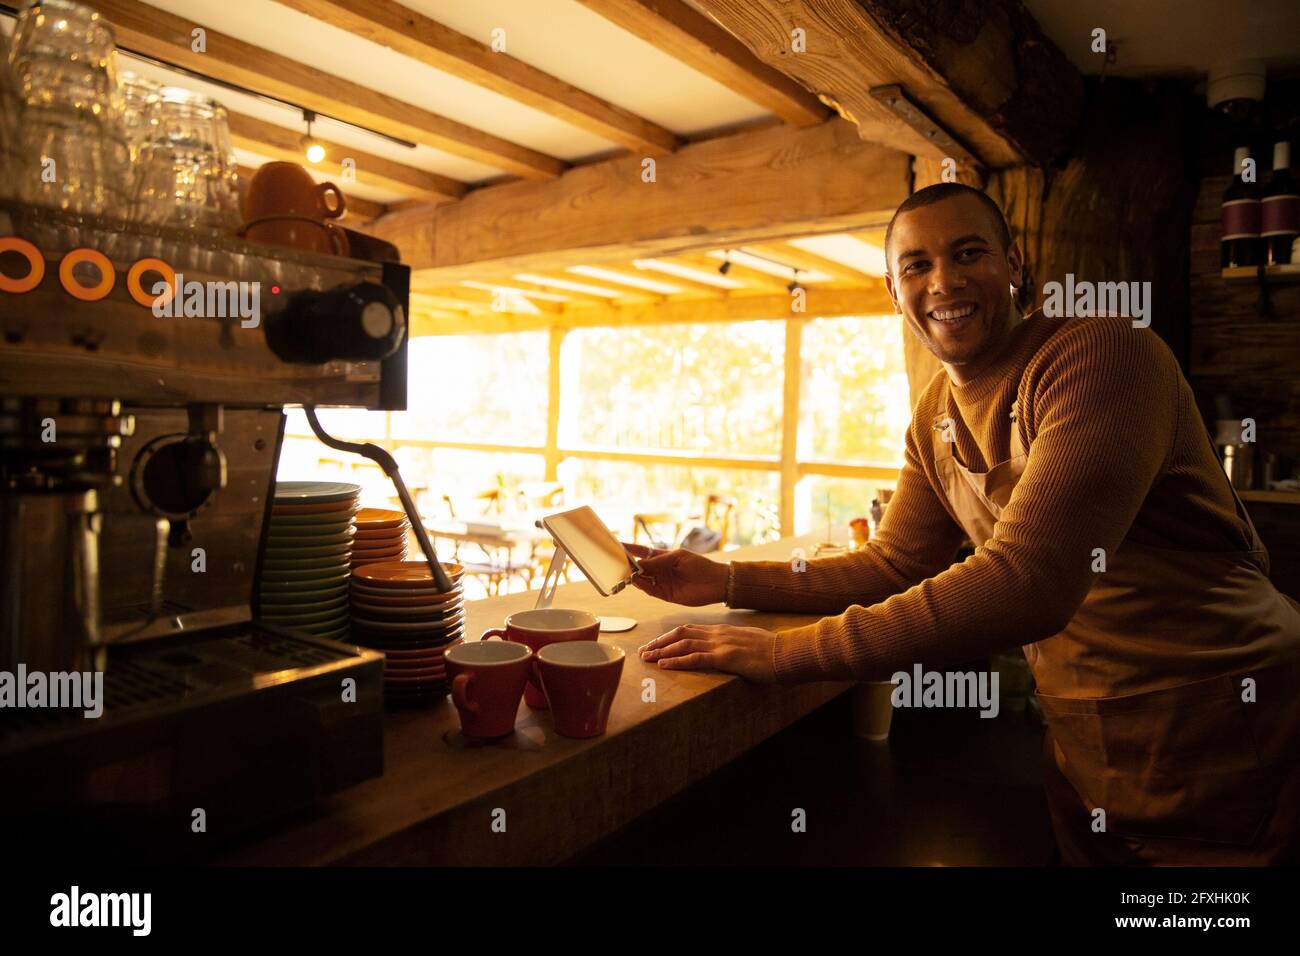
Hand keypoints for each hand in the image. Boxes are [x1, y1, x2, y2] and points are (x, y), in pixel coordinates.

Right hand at [622, 542, 728, 606]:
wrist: (716, 583)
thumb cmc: (700, 565)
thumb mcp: (678, 558)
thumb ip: (658, 562)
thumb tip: (638, 564)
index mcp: (663, 557)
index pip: (642, 552)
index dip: (630, 549)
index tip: (616, 545)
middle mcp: (660, 570)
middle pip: (639, 567)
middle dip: (628, 564)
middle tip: (615, 562)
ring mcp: (661, 582)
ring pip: (642, 579)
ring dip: (632, 576)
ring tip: (622, 572)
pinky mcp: (665, 595)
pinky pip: (650, 590)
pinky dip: (641, 586)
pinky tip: (634, 581)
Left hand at [638, 623, 777, 682]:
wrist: (788, 652)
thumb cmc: (772, 651)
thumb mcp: (748, 643)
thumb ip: (732, 644)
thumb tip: (724, 651)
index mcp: (722, 630)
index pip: (688, 629)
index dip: (669, 636)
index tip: (655, 644)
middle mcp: (718, 634)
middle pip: (681, 633)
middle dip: (660, 642)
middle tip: (643, 651)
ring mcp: (721, 644)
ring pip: (684, 644)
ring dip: (663, 652)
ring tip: (647, 659)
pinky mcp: (727, 657)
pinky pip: (697, 658)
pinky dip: (678, 661)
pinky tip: (665, 665)